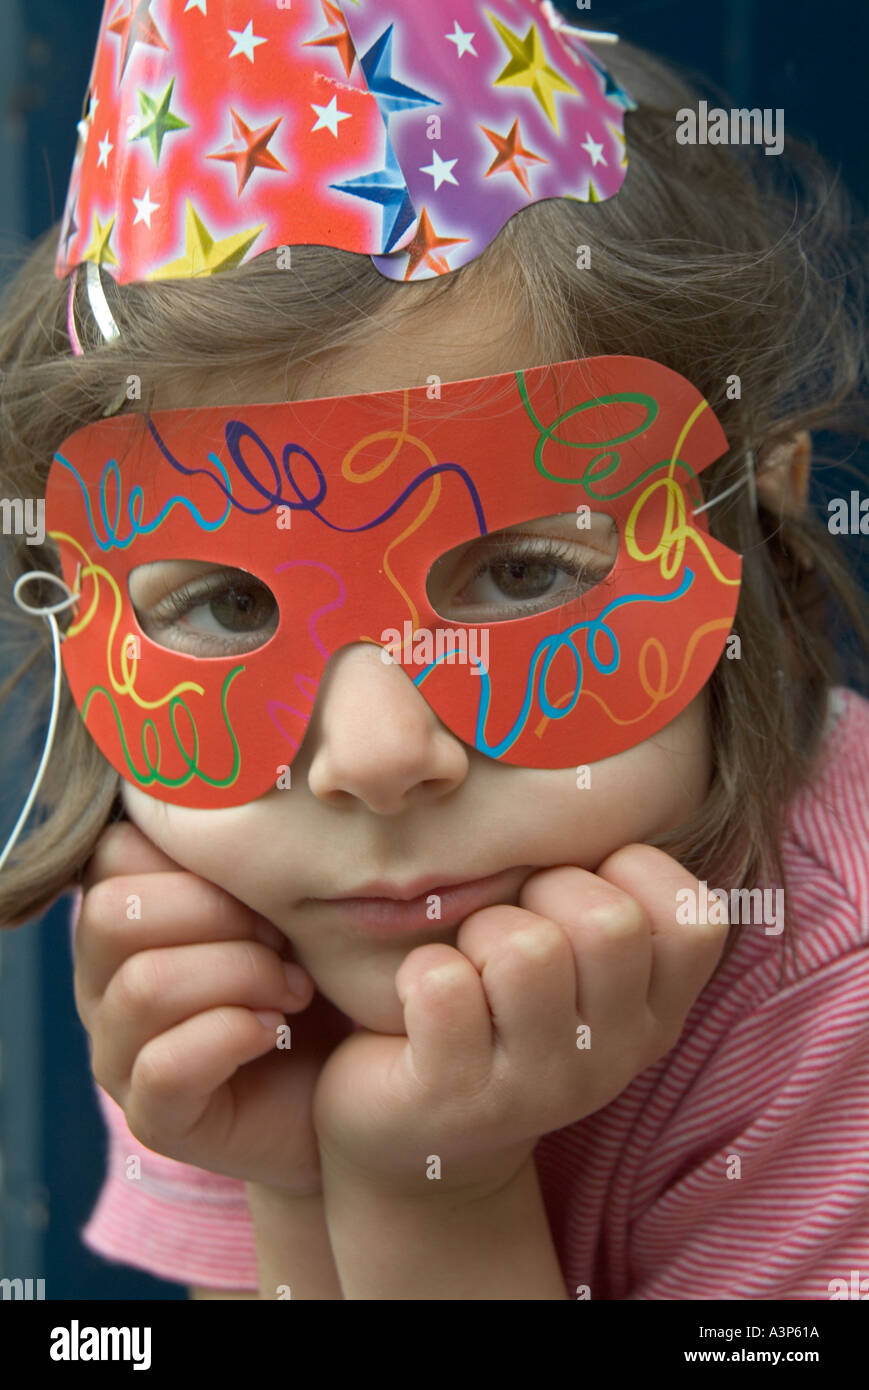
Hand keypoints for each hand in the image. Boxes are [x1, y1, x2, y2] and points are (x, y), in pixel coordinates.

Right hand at [74, 821, 354, 1195]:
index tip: (269, 880)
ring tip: (292, 991)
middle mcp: (104, 979)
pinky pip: (165, 1066)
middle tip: (284, 938)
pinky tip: (274, 1031)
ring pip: (143, 985)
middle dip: (218, 915)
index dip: (198, 858)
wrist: (352, 1088)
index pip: (115, 851)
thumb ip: (254, 850)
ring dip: (239, 976)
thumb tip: (247, 773)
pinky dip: (233, 1036)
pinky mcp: (152, 1114)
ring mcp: (118, 1050)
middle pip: (113, 912)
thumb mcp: (288, 900)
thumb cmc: (314, 975)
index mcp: (127, 913)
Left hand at [312, 845, 729, 1199]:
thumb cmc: (497, 1005)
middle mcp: (612, 1057)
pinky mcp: (454, 1100)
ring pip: (526, 950)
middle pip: (605, 924)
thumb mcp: (573, 960)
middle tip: (510, 931)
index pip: (693, 917)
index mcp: (654, 1012)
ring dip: (479, 934)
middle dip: (541, 896)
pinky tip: (421, 999)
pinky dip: (420, 971)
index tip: (578, 895)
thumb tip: (595, 764)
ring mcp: (535, 1088)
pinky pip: (441, 985)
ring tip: (467, 966)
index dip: (629, 875)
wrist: (414, 1130)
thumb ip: (602, 887)